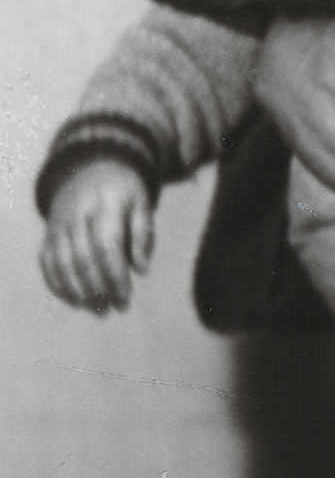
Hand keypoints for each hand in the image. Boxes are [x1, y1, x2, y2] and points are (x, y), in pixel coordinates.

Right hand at [40, 160, 153, 311]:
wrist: (91, 168)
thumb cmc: (124, 193)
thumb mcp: (142, 204)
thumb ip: (144, 235)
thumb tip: (142, 271)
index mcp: (107, 204)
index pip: (108, 245)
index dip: (115, 275)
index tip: (125, 298)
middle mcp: (78, 213)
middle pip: (83, 257)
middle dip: (98, 288)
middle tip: (113, 309)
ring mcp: (60, 223)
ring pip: (62, 262)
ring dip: (77, 291)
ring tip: (96, 309)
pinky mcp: (49, 232)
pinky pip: (47, 261)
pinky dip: (58, 284)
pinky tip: (74, 300)